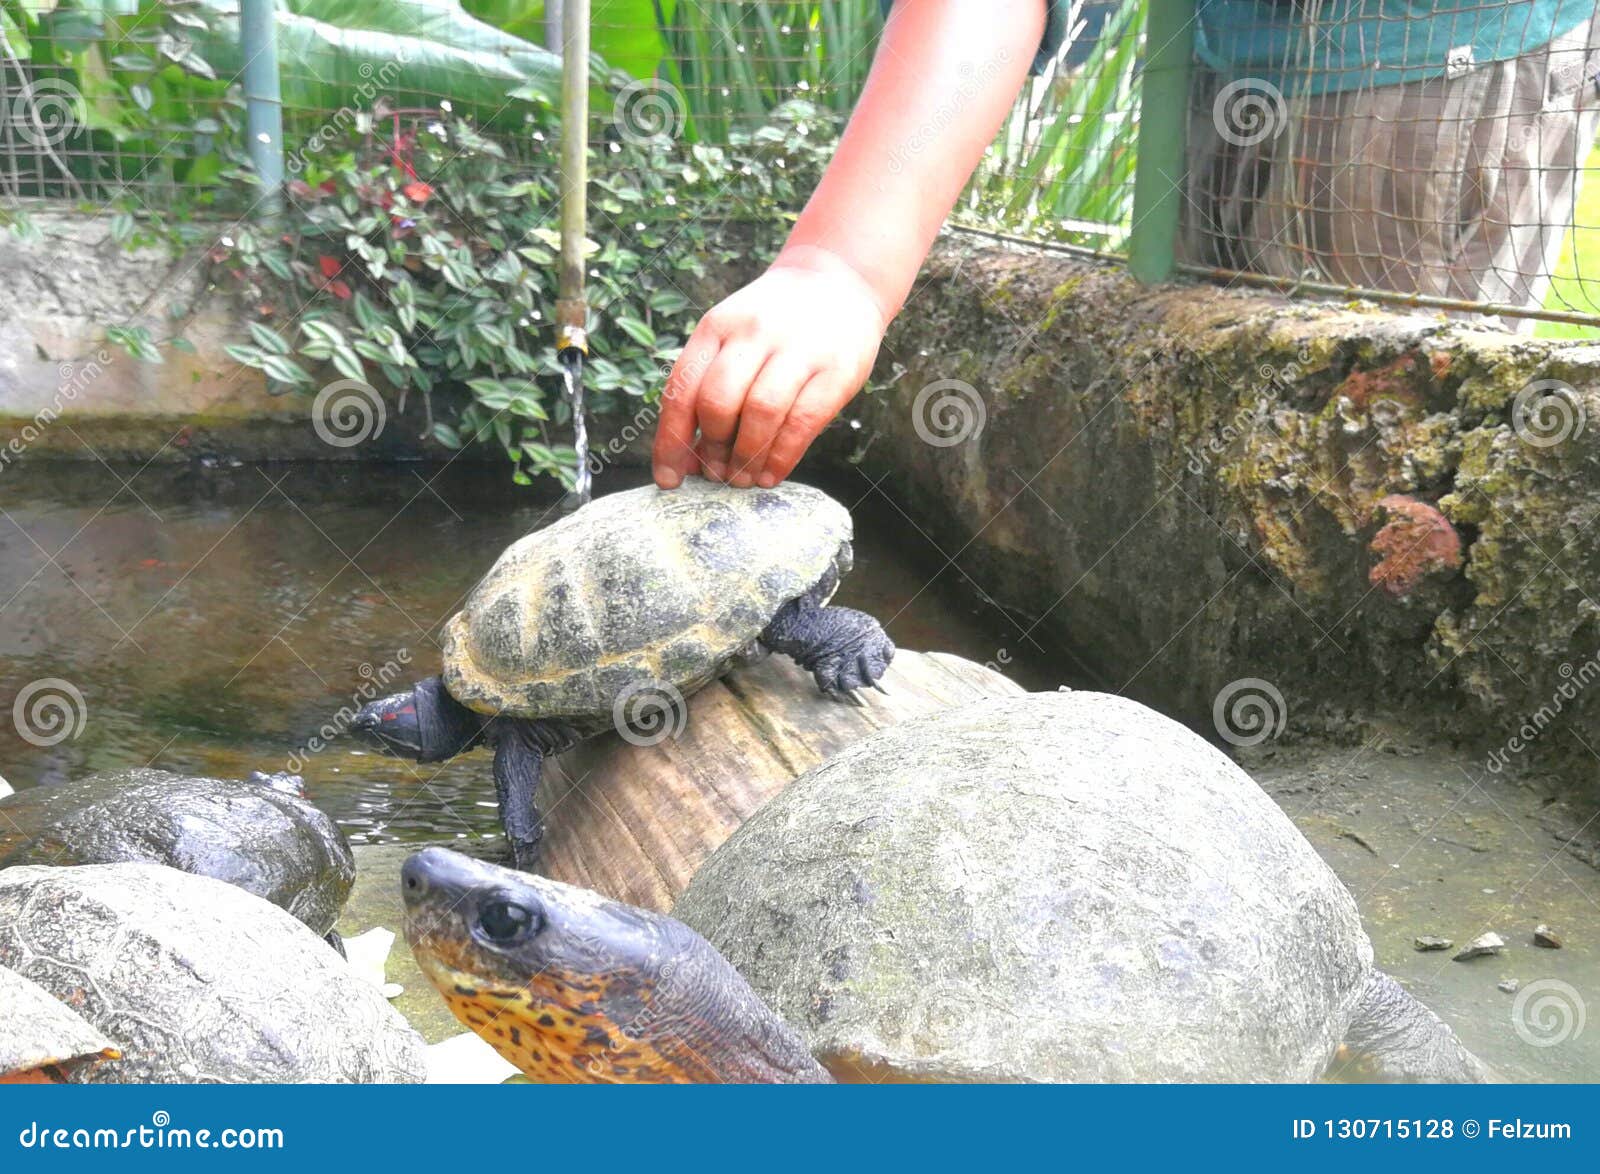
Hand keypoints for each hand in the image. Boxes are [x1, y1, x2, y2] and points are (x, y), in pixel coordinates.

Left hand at [652, 250, 886, 488]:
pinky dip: (781, 457)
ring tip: (743, 478)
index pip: (682, 390)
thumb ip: (707, 386)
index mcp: (716, 326)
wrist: (838, 279)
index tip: (670, 480)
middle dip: (713, 449)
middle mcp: (753, 333)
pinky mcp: (835, 370)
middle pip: (718, 402)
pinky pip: (801, 422)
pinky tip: (772, 474)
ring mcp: (798, 349)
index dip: (671, 441)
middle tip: (717, 475)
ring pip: (760, 413)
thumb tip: (685, 459)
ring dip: (747, 458)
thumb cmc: (774, 323)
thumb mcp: (732, 336)